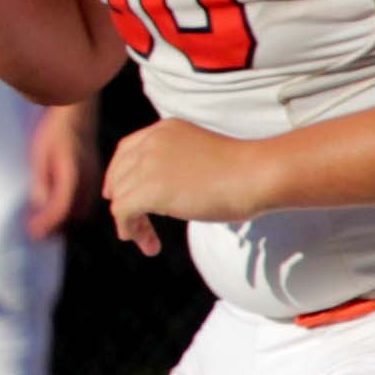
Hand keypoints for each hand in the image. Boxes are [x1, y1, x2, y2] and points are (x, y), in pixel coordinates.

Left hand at [25, 98, 102, 241]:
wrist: (77, 111)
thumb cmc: (55, 129)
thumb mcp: (40, 154)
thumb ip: (41, 181)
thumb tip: (40, 206)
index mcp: (74, 175)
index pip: (61, 209)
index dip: (47, 224)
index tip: (32, 233)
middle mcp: (89, 180)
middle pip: (76, 216)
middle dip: (57, 229)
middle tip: (37, 233)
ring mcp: (96, 179)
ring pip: (84, 211)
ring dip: (67, 222)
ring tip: (45, 225)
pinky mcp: (96, 176)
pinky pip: (88, 201)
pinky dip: (74, 211)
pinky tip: (59, 210)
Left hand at [100, 117, 268, 254]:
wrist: (258, 174)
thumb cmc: (245, 172)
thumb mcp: (202, 157)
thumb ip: (178, 166)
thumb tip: (165, 194)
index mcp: (165, 130)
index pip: (127, 150)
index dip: (118, 174)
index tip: (116, 195)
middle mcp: (151, 142)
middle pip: (119, 174)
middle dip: (122, 200)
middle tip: (133, 226)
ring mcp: (148, 164)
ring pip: (120, 196)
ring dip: (131, 222)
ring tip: (148, 242)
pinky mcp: (149, 189)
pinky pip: (122, 212)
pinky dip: (131, 230)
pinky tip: (149, 245)